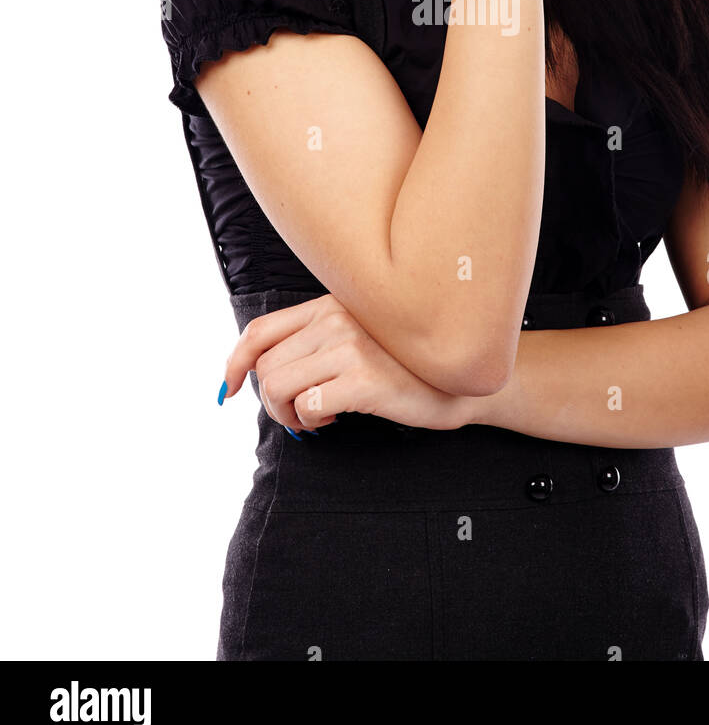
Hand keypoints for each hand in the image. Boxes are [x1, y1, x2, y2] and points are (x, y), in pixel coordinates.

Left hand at [221, 293, 475, 432]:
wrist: (463, 378)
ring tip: (315, 416)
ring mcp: (350, 346)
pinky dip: (313, 420)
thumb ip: (316, 342)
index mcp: (330, 304)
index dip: (235, 361)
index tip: (228, 388)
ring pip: (278, 387)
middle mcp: (336, 318)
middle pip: (266, 367)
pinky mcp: (364, 378)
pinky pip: (309, 406)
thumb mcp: (358, 337)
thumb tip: (260, 374)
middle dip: (272, 400)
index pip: (260, 330)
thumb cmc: (407, 364)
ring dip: (288, 413)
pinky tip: (338, 416)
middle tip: (300, 413)